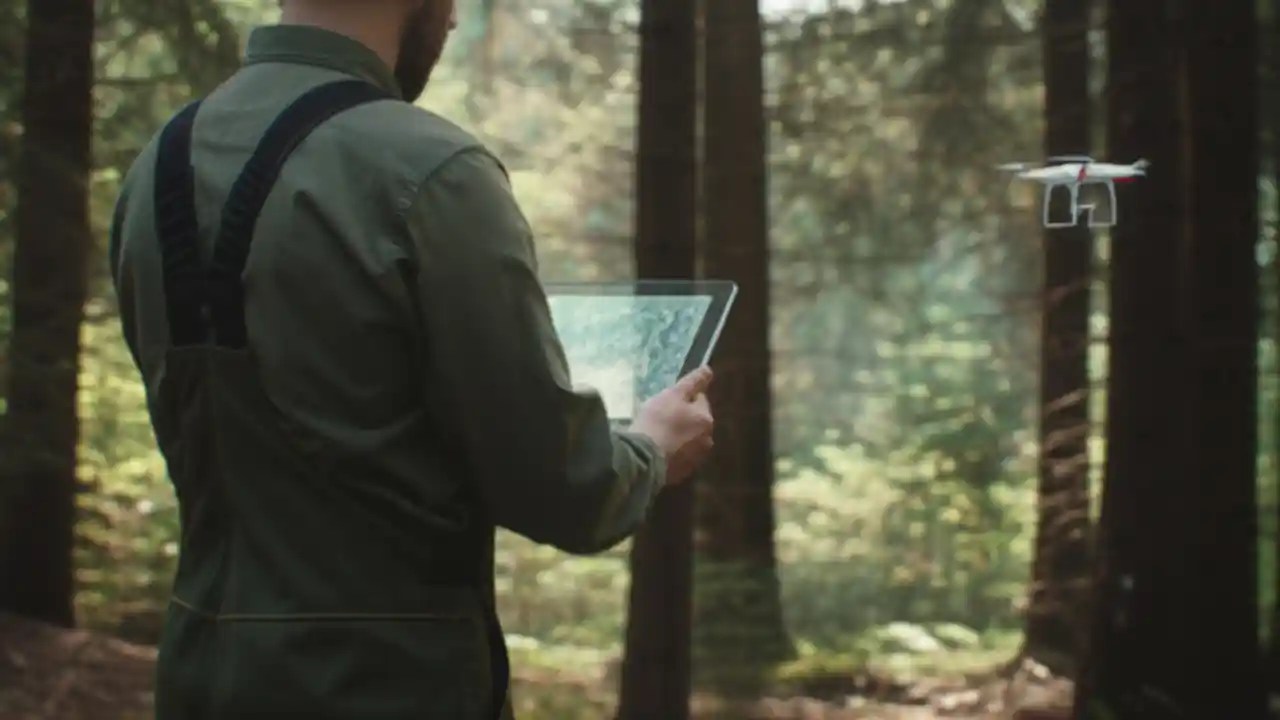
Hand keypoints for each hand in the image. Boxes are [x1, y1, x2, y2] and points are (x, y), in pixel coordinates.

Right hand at [629, 366, 715, 485]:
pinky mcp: (681, 474)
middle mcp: (707, 440)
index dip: (682, 398)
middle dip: (682, 418)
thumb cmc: (658, 421)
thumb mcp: (673, 395)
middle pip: (695, 422)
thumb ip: (693, 382)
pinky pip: (677, 457)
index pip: (699, 400)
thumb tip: (709, 370)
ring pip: (687, 440)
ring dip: (677, 436)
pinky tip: (655, 450)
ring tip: (656, 435)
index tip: (666, 400)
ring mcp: (695, 459)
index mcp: (706, 419)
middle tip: (659, 417)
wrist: (643, 459)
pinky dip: (670, 452)